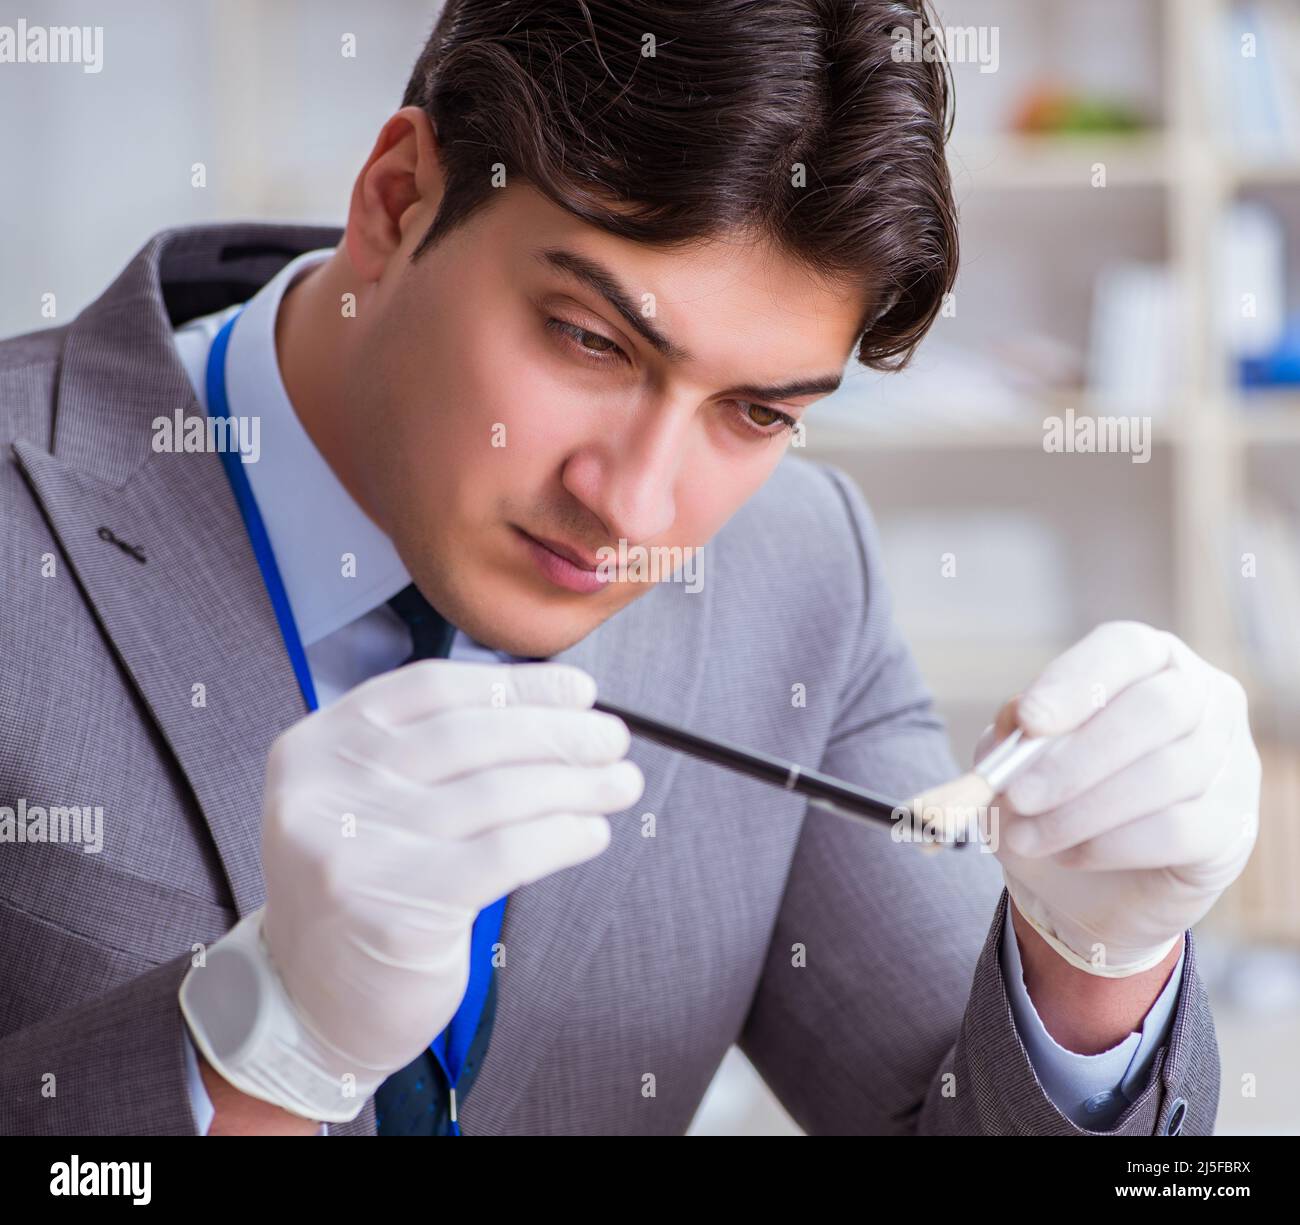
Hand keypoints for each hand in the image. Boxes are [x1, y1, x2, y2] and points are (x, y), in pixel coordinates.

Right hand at [181, 659, 642, 1118]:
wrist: (310, 1008)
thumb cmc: (367, 891)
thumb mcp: (369, 802)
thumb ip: (433, 752)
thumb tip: (556, 712)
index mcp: (318, 746)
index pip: (433, 689)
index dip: (516, 685)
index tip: (580, 690)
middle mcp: (326, 791)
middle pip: (471, 736)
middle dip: (558, 732)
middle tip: (613, 738)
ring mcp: (356, 852)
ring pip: (498, 793)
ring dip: (576, 784)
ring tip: (620, 783)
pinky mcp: (397, 912)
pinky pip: (507, 853)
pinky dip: (562, 836)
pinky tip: (591, 833)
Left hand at [975, 621, 1259, 976]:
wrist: (1079, 884)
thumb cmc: (1049, 797)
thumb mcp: (1015, 758)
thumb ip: (1013, 733)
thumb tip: (1018, 722)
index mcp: (1149, 661)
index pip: (1126, 648)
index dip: (1076, 681)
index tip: (1029, 721)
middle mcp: (1204, 698)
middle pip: (1157, 708)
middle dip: (1076, 757)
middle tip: (1017, 796)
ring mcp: (1230, 760)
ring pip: (1167, 773)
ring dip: (1082, 811)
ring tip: (1026, 837)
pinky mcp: (1234, 824)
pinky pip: (1179, 830)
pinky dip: (1111, 845)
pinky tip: (1069, 854)